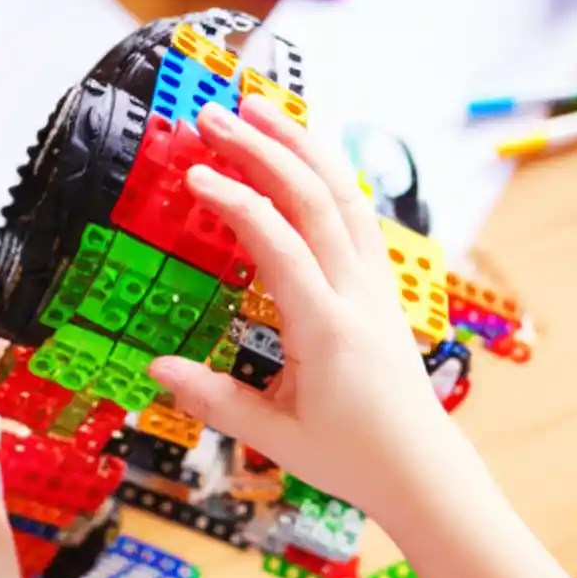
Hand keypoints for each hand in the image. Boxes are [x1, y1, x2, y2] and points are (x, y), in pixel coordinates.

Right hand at [148, 96, 461, 515]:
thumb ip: (214, 399)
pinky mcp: (381, 287)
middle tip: (215, 116)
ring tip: (261, 109)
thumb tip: (155, 368)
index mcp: (327, 328)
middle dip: (263, 149)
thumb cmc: (351, 458)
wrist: (421, 468)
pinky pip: (358, 216)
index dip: (236, 202)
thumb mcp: (275, 438)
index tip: (196, 174)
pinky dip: (330, 175)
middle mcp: (356, 294)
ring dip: (302, 146)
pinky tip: (307, 156)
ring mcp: (375, 285)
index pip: (279, 245)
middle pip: (313, 200)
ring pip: (342, 196)